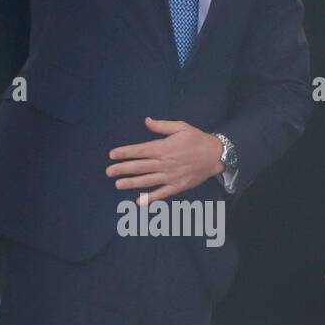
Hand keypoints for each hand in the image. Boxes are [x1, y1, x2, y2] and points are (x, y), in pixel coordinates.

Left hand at [106, 118, 223, 203]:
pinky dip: (150, 199)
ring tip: (118, 185)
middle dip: (122, 169)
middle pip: (139, 167)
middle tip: (108, 172)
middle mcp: (164, 163)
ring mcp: (170, 176)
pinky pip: (161, 194)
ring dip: (131, 183)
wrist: (216, 155)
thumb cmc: (197, 139)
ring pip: (147, 181)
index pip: (139, 150)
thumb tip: (146, 121)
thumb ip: (161, 126)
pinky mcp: (177, 186)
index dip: (125, 153)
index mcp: (163, 148)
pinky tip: (139, 202)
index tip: (112, 155)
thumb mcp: (180, 127)